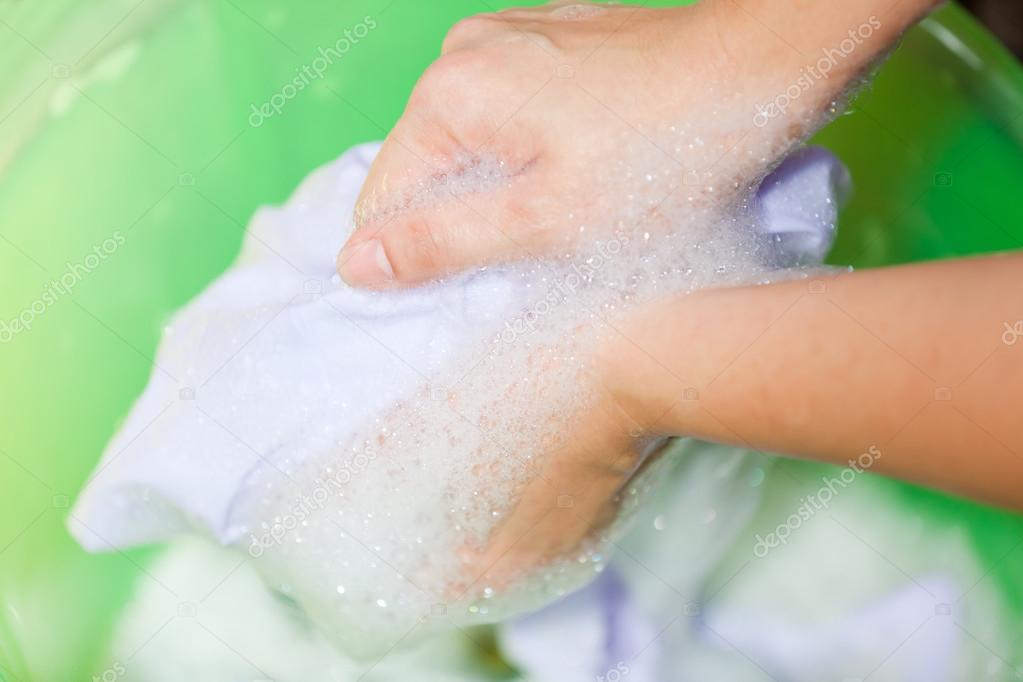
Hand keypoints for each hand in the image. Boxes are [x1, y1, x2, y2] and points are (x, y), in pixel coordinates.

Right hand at [335, 0, 918, 287]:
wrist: (763, 67)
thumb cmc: (667, 152)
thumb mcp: (548, 221)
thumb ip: (443, 243)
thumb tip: (356, 265)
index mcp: (450, 95)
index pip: (385, 199)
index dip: (424, 255)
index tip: (486, 276)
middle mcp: (465, 52)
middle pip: (428, 168)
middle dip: (471, 218)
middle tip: (544, 244)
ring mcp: (510, 37)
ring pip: (473, 143)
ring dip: (507, 186)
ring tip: (575, 203)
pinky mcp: (550, 38)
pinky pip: (511, 112)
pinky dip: (533, 150)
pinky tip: (588, 164)